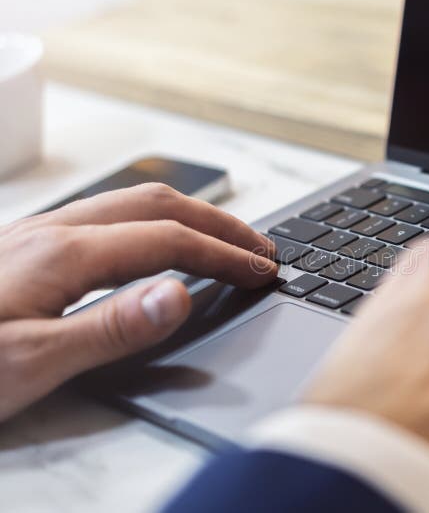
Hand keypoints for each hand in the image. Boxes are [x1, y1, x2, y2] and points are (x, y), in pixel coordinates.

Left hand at [0, 183, 276, 420]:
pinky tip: (153, 242)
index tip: (263, 270)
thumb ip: (113, 327)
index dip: (225, 254)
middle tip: (259, 247)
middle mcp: (55, 230)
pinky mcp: (27, 244)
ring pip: (131, 201)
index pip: (170, 241)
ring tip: (221, 238)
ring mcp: (38, 232)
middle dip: (219, 221)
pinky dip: (153, 220)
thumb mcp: (32, 363)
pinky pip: (107, 214)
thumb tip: (183, 292)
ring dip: (188, 214)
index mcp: (64, 255)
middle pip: (157, 202)